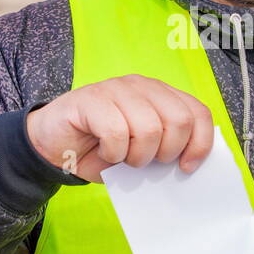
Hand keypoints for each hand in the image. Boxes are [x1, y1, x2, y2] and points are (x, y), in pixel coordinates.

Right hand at [24, 74, 213, 183]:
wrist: (54, 147)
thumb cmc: (102, 149)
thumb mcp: (142, 151)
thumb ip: (166, 148)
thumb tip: (189, 163)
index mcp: (161, 95)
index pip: (198, 113)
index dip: (199, 144)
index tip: (186, 167)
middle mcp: (142, 86)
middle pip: (179, 121)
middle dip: (166, 152)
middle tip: (146, 162)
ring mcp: (116, 88)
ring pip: (149, 129)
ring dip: (137, 156)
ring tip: (123, 158)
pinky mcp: (91, 98)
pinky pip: (117, 132)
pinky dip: (113, 153)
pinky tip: (105, 151)